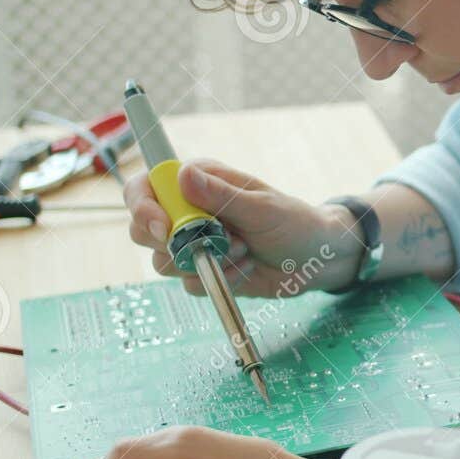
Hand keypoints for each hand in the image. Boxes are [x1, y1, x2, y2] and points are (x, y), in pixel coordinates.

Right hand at [125, 159, 358, 296]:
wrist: (317, 260)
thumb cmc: (295, 222)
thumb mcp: (263, 208)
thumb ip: (222, 196)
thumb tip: (183, 175)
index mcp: (199, 182)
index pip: (145, 187)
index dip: (143, 206)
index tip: (164, 228)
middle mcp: (189, 212)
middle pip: (142, 229)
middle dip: (172, 243)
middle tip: (210, 244)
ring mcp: (193, 243)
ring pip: (163, 262)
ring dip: (205, 261)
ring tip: (244, 250)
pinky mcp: (203, 270)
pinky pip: (189, 283)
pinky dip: (219, 280)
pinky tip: (246, 268)